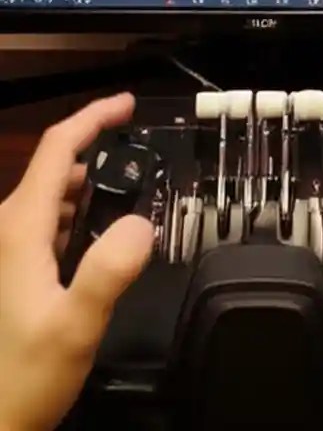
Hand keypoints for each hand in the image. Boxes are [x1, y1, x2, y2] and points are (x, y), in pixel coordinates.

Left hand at [0, 93, 154, 430]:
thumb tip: (140, 223)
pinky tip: (103, 239)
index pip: (57, 152)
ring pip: (51, 200)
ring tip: (133, 195)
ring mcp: (8, 254)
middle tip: (146, 158)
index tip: (127, 105)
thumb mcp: (75, 326)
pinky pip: (49, 228)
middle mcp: (8, 234)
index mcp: (19, 232)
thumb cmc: (22, 378)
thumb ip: (108, 272)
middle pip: (55, 171)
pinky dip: (80, 218)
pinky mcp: (13, 275)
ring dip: (92, 190)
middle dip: (101, 155)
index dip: (93, 120)